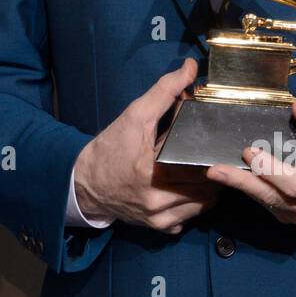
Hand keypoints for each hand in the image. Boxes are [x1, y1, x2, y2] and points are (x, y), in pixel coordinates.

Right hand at [73, 58, 219, 233]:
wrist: (84, 182)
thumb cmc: (110, 148)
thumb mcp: (134, 115)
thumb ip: (164, 91)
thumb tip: (190, 68)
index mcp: (151, 172)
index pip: (200, 164)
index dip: (209, 151)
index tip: (210, 142)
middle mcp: (156, 200)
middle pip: (207, 186)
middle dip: (211, 168)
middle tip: (207, 153)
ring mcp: (159, 218)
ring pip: (204, 204)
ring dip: (206, 187)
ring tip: (199, 169)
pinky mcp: (159, 228)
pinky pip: (189, 217)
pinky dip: (193, 203)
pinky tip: (185, 188)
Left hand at [204, 100, 295, 229]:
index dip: (270, 171)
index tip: (249, 151)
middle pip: (275, 198)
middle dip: (244, 182)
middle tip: (215, 169)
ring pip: (269, 203)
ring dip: (242, 187)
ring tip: (216, 172)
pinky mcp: (294, 218)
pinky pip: (269, 205)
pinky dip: (251, 190)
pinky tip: (233, 176)